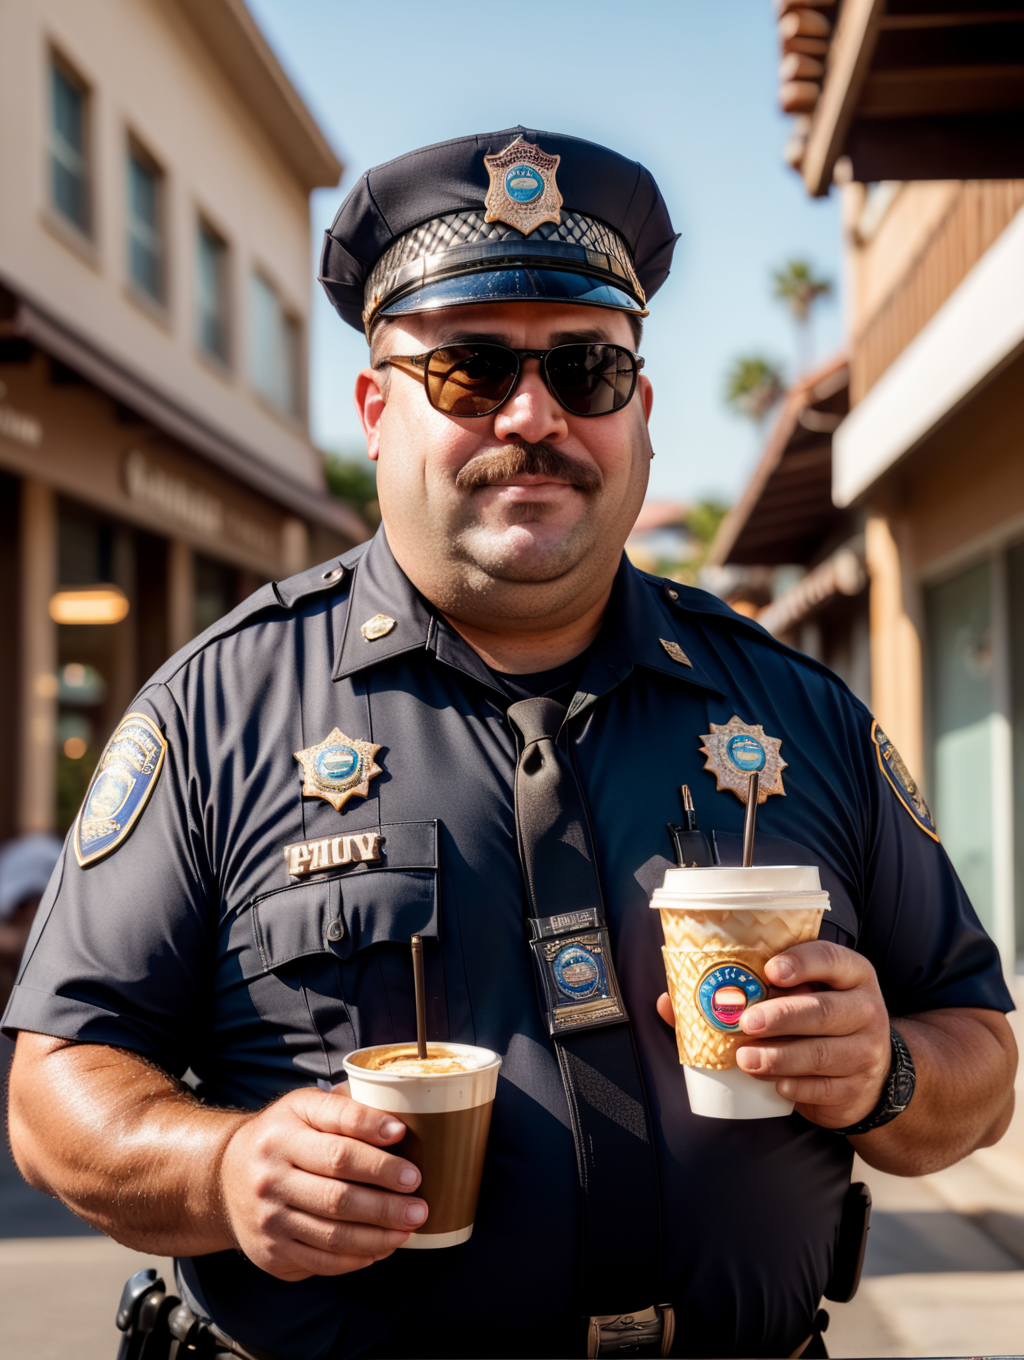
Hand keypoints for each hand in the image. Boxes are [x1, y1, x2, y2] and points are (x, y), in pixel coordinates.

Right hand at [219, 1085, 425, 1279]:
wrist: (224, 1177)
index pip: (336, 1141)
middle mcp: (270, 1177)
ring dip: (379, 1234)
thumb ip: (346, 1108)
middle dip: (386, 1202)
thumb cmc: (280, 1136)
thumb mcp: (304, 1108)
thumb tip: (395, 1123)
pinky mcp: (271, 1252)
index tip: (404, 1138)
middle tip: (419, 1203)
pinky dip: (358, 1257)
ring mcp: (269, 1219)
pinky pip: (322, 1261)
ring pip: (333, 1234)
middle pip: (338, 1194)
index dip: (374, 1142)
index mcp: (282, 1134)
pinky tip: (383, 1246)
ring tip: (410, 1226)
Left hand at [655, 940, 891, 1129]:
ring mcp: (866, 1050)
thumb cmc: (816, 1022)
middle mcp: (865, 1008)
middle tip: (746, 1022)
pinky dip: (796, 1086)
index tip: (770, 970)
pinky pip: (825, 1088)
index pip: (831, 958)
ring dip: (780, 1057)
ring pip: (822, 1052)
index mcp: (850, 974)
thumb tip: (669, 1000)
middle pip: (824, 1010)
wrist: (868, 1074)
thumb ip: (744, 992)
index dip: (802, 962)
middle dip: (782, 1016)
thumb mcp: (797, 998)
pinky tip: (776, 1086)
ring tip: (746, 1060)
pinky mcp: (856, 1088)